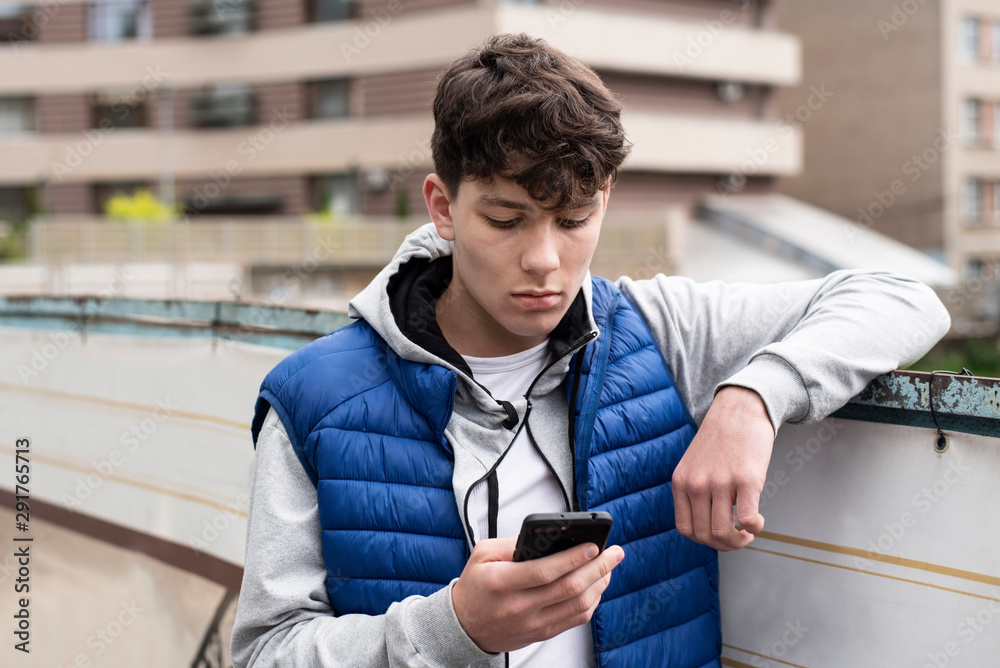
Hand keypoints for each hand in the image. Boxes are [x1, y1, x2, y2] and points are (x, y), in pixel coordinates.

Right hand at [451, 537, 624, 652]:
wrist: (465, 625)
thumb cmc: (475, 585)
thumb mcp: (482, 554)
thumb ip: (513, 543)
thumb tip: (548, 535)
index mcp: (502, 583)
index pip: (545, 571)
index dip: (573, 558)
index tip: (593, 545)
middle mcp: (519, 607)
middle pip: (568, 588)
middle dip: (598, 568)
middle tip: (614, 553)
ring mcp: (533, 624)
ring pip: (578, 605)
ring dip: (600, 584)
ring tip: (609, 567)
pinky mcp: (542, 633)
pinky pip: (575, 619)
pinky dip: (592, 601)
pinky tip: (597, 586)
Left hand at [672, 386, 774, 550]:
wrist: (739, 408)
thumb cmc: (721, 439)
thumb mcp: (694, 464)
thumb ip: (694, 490)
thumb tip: (707, 524)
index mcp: (681, 482)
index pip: (685, 529)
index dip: (704, 541)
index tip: (719, 536)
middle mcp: (697, 484)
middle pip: (705, 536)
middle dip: (724, 545)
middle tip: (739, 538)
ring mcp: (720, 482)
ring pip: (724, 533)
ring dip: (739, 542)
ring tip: (748, 532)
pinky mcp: (746, 479)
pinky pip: (747, 519)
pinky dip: (755, 528)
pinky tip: (758, 522)